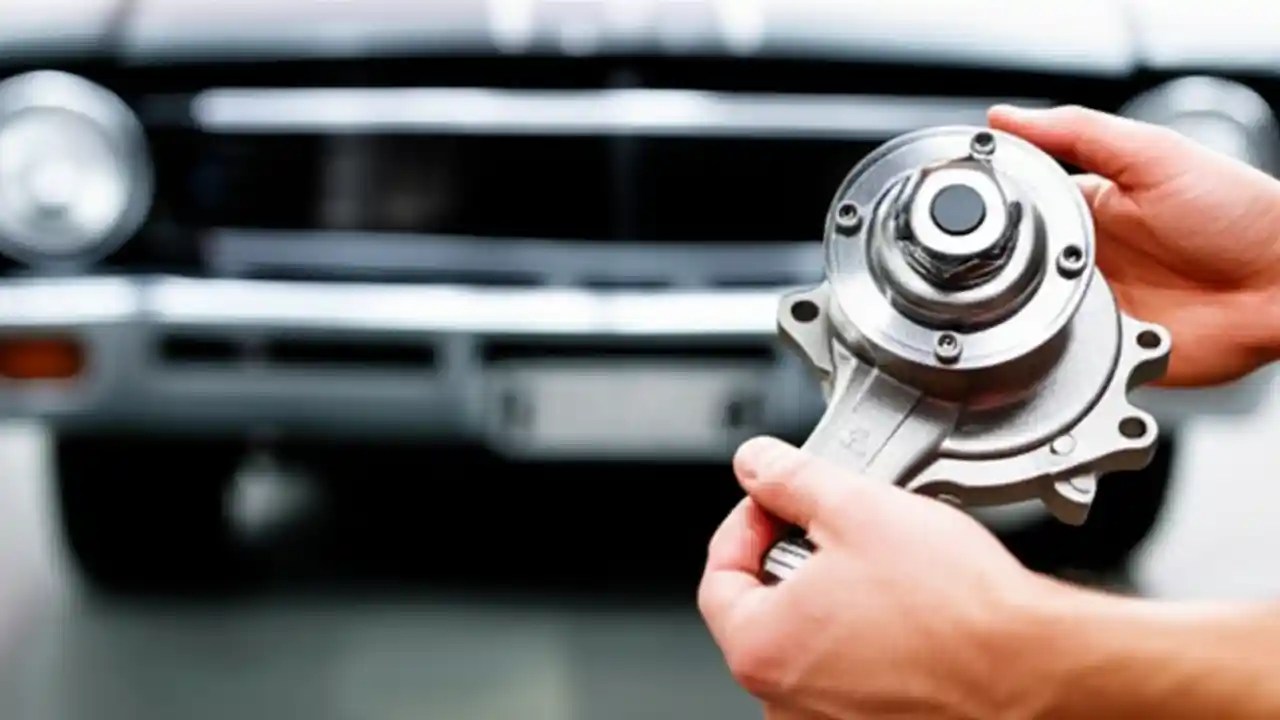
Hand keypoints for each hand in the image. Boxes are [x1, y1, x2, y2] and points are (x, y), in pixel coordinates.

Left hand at [697, 436, 1060, 718]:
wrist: (1039, 671)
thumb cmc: (959, 609)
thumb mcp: (857, 508)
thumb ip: (790, 480)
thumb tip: (757, 465)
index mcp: (762, 648)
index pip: (719, 576)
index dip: (746, 525)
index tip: (775, 505)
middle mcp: (785, 703)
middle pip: (766, 613)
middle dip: (796, 565)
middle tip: (841, 536)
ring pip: (813, 648)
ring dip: (836, 606)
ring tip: (889, 579)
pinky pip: (853, 680)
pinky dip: (870, 648)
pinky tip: (911, 623)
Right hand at [989, 104, 1279, 386]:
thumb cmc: (1239, 215)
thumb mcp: (1153, 155)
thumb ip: (1079, 133)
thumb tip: (1006, 118)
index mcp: (1086, 207)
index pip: (1015, 204)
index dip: (985, 206)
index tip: (961, 206)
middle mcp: (1082, 258)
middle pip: (1008, 263)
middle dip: (993, 266)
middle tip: (994, 263)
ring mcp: (1091, 304)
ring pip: (1025, 313)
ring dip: (1023, 311)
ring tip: (1037, 300)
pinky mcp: (1105, 348)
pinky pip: (1060, 352)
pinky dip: (1053, 347)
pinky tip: (1062, 334)